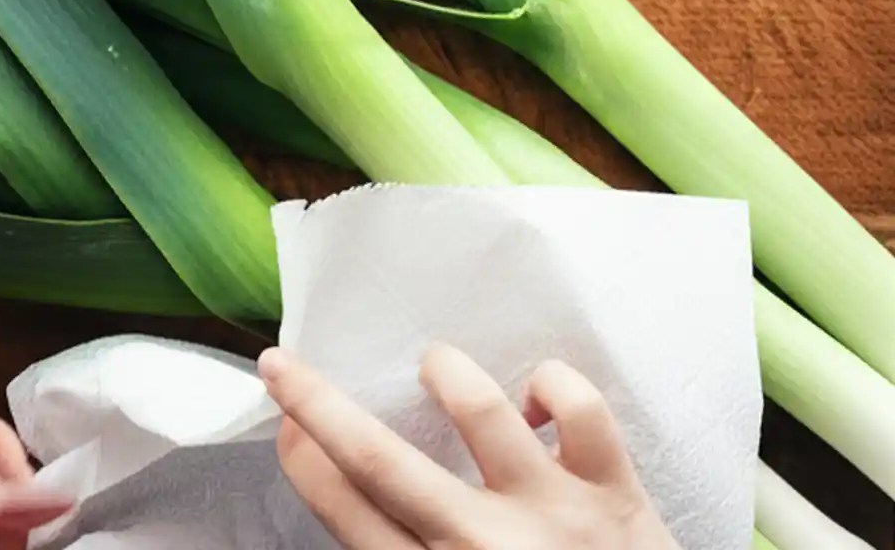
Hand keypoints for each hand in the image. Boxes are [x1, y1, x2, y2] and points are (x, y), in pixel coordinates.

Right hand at [258, 345, 679, 549]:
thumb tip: (375, 504)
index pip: (346, 514)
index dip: (305, 464)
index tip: (285, 425)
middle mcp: (481, 549)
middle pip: (378, 461)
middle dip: (316, 405)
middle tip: (281, 365)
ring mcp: (551, 517)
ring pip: (481, 413)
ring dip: (445, 373)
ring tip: (433, 364)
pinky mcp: (615, 495)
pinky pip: (581, 412)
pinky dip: (554, 384)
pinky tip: (537, 396)